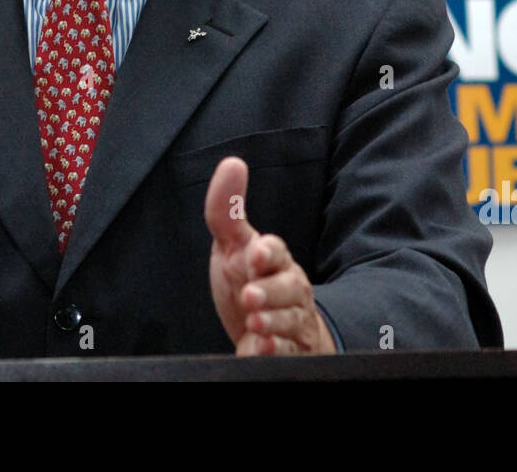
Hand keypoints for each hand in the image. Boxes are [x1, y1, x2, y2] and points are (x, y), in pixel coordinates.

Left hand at [203, 156, 337, 354]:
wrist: (272, 326)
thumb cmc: (251, 279)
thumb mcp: (233, 246)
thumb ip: (226, 211)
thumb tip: (232, 164)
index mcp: (273, 260)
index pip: (277, 252)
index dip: (269, 252)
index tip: (257, 253)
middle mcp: (287, 289)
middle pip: (289, 288)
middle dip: (271, 292)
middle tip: (250, 297)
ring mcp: (290, 320)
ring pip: (290, 321)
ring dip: (272, 323)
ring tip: (255, 324)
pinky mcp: (288, 350)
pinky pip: (287, 352)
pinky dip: (273, 351)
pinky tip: (259, 348)